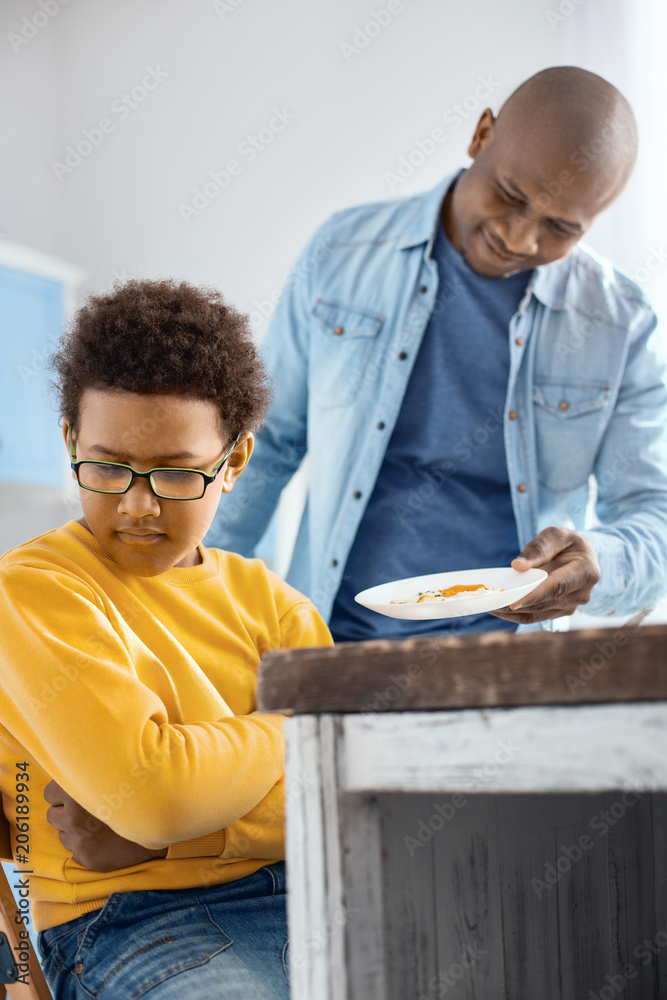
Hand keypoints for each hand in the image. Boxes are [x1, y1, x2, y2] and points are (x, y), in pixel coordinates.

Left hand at [44, 780, 167, 871]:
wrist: (160, 821)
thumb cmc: (136, 791)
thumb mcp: (113, 774)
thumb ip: (89, 774)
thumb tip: (70, 770)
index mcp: (76, 790)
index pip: (50, 792)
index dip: (63, 793)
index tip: (76, 793)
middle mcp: (72, 814)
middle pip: (53, 815)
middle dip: (65, 813)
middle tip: (86, 810)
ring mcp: (78, 838)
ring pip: (63, 833)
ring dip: (75, 829)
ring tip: (97, 824)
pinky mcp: (85, 856)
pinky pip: (74, 849)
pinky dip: (85, 844)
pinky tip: (102, 838)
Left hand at [490, 527, 600, 623]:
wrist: (580, 556)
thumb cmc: (566, 543)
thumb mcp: (555, 535)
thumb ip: (539, 548)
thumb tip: (518, 566)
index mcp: (586, 572)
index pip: (558, 586)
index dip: (535, 596)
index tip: (513, 603)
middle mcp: (582, 594)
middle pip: (545, 602)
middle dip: (516, 604)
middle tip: (490, 602)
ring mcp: (571, 606)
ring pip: (538, 614)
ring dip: (512, 612)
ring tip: (488, 604)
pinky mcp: (559, 612)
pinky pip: (535, 617)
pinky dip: (516, 615)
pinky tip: (497, 609)